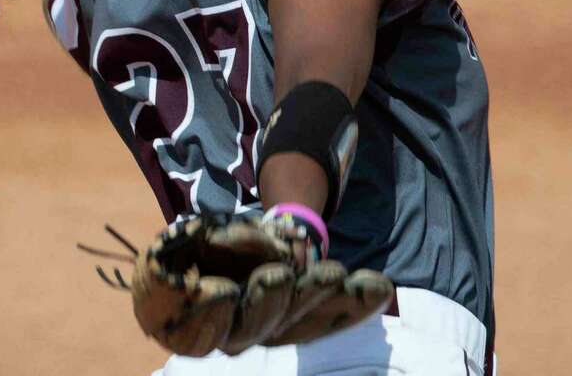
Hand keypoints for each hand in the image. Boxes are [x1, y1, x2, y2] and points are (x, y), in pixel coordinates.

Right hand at [129, 215, 393, 356]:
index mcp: (194, 319)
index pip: (192, 332)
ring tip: (337, 274)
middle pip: (252, 328)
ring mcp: (273, 328)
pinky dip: (353, 303)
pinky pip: (328, 316)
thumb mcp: (193, 238)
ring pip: (296, 323)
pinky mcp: (303, 320)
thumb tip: (218, 244)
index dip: (205, 315)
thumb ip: (199, 244)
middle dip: (268, 302)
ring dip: (318, 299)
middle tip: (280, 276)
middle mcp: (235, 332)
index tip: (221, 291)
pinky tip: (379, 290)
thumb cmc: (198, 245)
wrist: (231, 247)